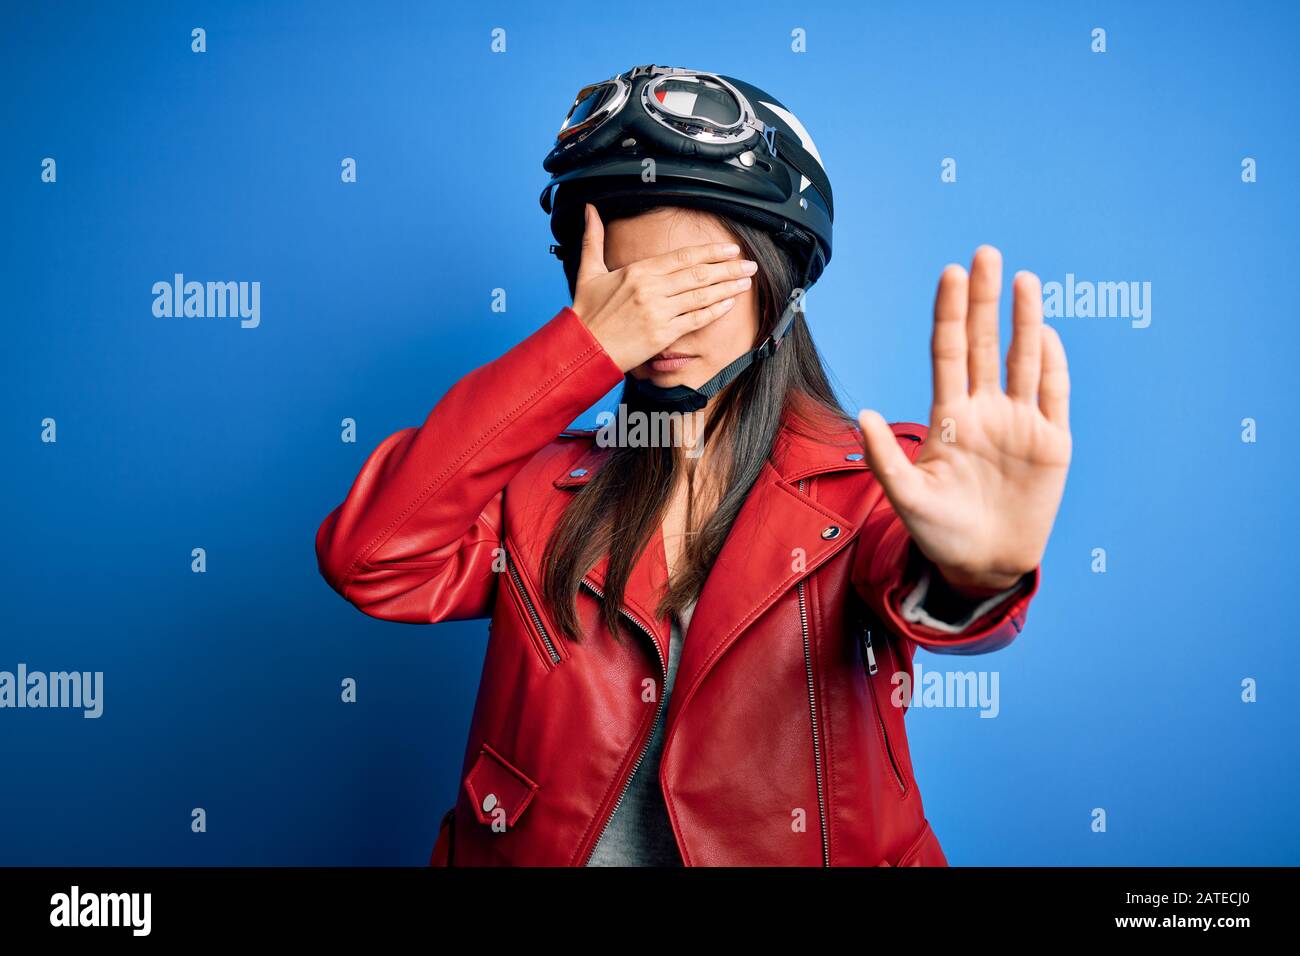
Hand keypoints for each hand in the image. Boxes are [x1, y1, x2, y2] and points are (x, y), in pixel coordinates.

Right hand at [570, 203, 757, 371]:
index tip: (730, 249)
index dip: (711, 251)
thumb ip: (593, 239)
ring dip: (727, 287)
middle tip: (749, 264)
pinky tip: (729, 303)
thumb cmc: (586, 313)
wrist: (582, 348)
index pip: (683, 256)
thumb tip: (589, 210)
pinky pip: (696, 320)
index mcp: (638, 271)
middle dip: (728, 268)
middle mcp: (652, 289)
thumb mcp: (588, 271)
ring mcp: (659, 312)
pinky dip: (715, 310)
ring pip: (702, 295)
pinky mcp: (663, 335)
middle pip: (699, 273)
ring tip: (746, 281)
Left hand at [857, 246, 1071, 590]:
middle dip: (985, 301)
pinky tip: (1046, 331)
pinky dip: (1053, 364)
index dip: (949, 314)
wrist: (982, 566)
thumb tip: (865, 415)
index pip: (948, 353)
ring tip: (1023, 280)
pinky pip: (1054, 395)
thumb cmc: (939, 533)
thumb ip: (887, 458)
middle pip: (984, 344)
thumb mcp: (906, 498)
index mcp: (948, 417)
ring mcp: (1019, 423)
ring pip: (1023, 360)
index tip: (950, 274)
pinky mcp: (1051, 443)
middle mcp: (984, 410)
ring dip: (1024, 321)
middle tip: (986, 254)